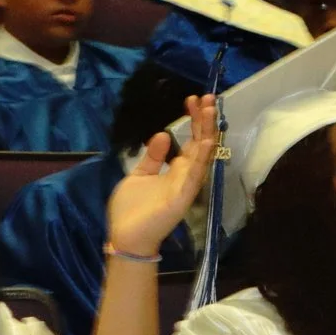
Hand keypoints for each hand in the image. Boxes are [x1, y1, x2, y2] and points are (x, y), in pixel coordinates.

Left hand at [105, 94, 216, 255]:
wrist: (125, 237)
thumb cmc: (131, 209)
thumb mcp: (139, 175)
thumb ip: (153, 157)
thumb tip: (164, 134)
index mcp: (176, 170)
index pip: (191, 141)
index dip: (193, 121)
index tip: (191, 100)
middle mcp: (185, 176)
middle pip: (201, 144)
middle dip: (204, 121)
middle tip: (207, 98)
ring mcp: (186, 187)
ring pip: (202, 156)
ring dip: (207, 133)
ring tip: (210, 111)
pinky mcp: (182, 198)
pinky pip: (194, 176)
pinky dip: (201, 159)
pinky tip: (206, 142)